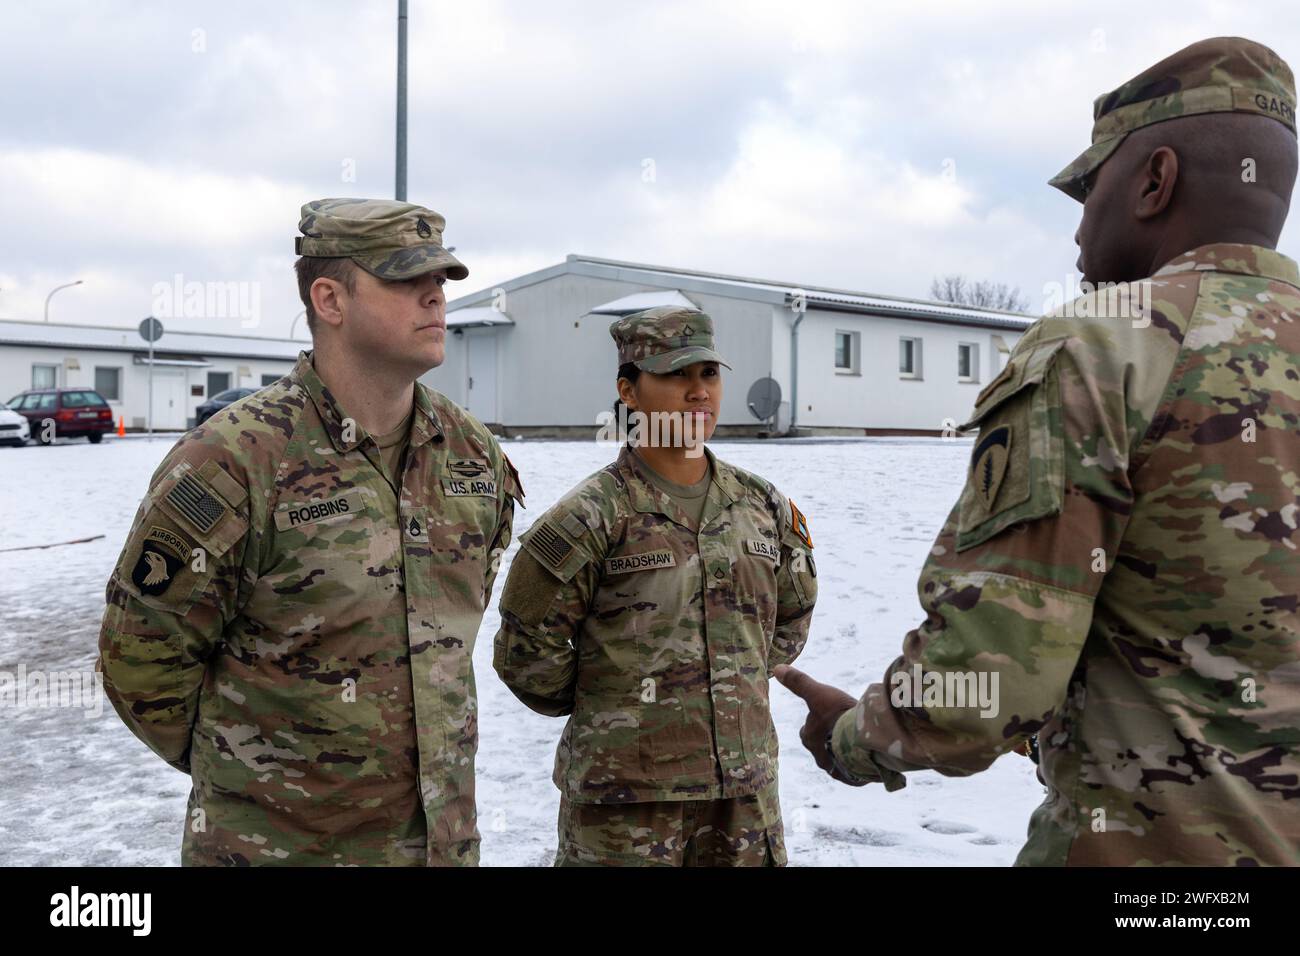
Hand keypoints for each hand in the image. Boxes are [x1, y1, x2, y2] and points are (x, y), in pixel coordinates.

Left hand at [773, 664, 863, 784]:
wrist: (866, 736)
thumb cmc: (837, 714)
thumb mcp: (817, 694)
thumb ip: (798, 682)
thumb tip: (776, 668)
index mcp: (810, 739)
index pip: (806, 735)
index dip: (811, 728)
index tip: (819, 722)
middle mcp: (822, 757)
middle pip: (821, 751)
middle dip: (827, 744)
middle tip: (837, 734)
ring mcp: (840, 768)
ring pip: (838, 763)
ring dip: (843, 756)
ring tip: (853, 747)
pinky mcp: (857, 776)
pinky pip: (854, 774)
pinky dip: (857, 768)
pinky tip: (864, 761)